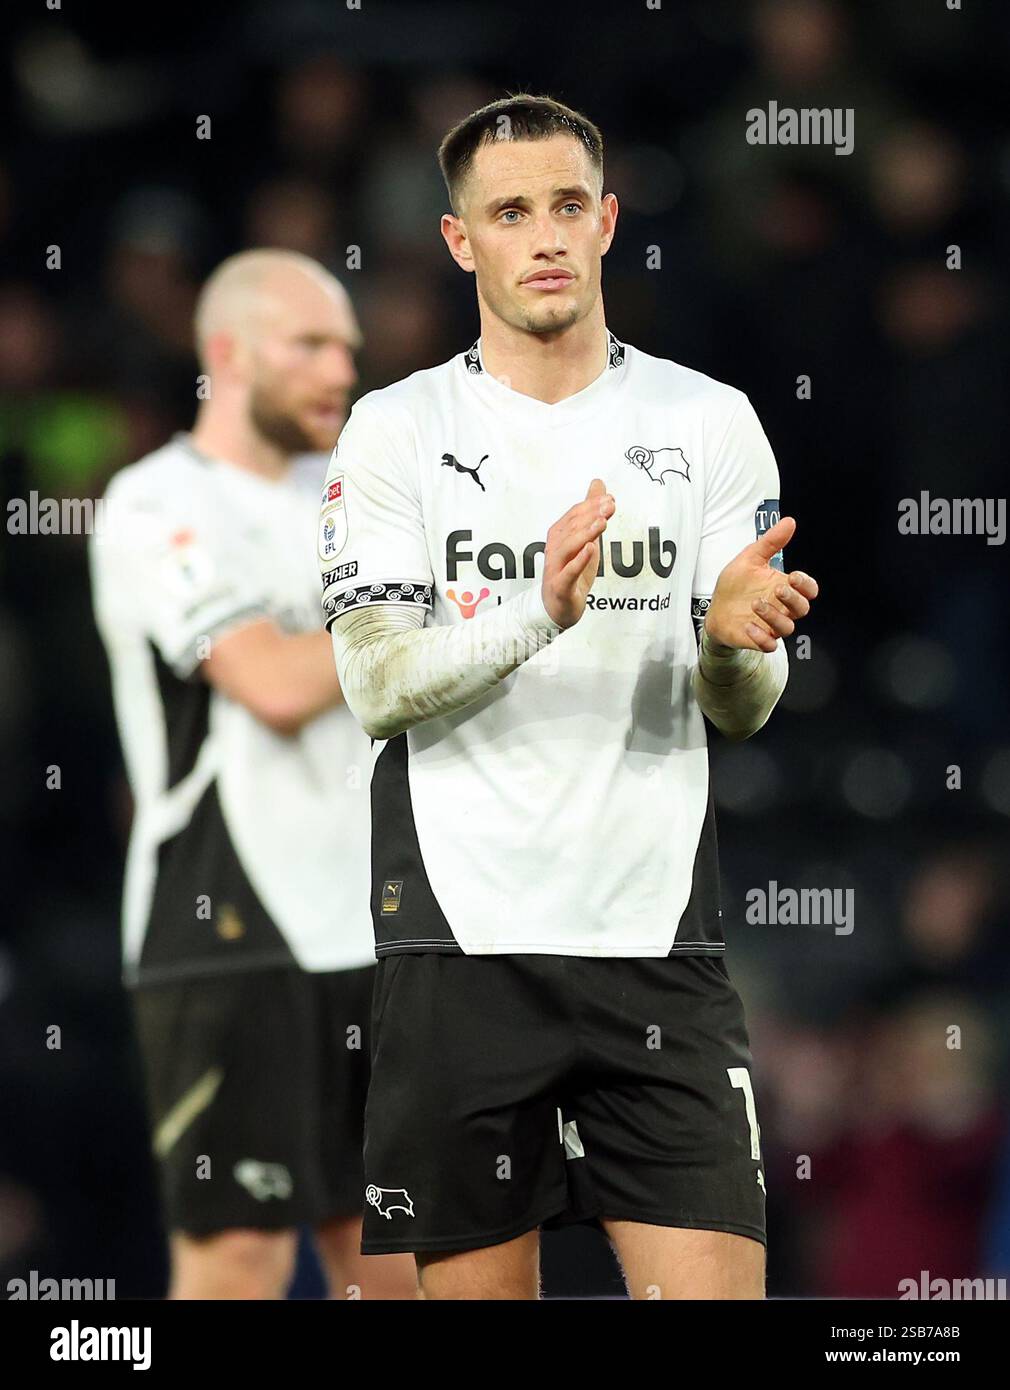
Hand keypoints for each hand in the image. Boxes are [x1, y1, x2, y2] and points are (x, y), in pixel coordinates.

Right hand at [542, 478, 614, 628]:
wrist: (558, 608)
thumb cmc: (571, 571)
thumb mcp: (585, 539)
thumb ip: (591, 513)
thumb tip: (598, 484)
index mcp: (559, 535)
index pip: (573, 515)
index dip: (591, 505)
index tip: (610, 499)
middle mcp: (554, 548)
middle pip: (571, 527)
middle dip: (591, 515)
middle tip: (610, 506)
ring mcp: (556, 568)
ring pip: (568, 546)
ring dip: (585, 533)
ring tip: (602, 522)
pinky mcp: (560, 586)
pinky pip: (568, 572)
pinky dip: (579, 560)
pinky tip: (591, 549)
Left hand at [703, 516, 818, 652]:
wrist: (714, 609)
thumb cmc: (735, 586)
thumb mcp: (750, 559)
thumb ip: (770, 542)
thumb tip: (789, 522)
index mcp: (783, 587)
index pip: (809, 589)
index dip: (807, 585)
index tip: (793, 576)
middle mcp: (781, 608)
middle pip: (803, 609)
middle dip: (793, 599)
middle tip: (778, 589)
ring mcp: (770, 625)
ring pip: (787, 628)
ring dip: (774, 616)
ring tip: (755, 604)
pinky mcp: (757, 639)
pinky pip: (769, 645)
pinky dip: (762, 638)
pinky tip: (749, 626)